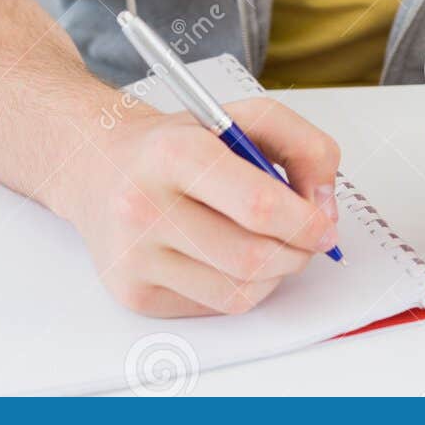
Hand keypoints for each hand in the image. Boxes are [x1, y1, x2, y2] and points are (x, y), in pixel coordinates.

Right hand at [62, 96, 340, 316]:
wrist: (99, 165)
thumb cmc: (176, 143)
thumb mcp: (239, 117)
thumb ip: (300, 144)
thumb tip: (325, 205)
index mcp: (173, 153)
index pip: (257, 204)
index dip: (305, 220)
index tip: (325, 223)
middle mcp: (145, 206)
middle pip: (252, 257)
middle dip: (297, 252)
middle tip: (308, 237)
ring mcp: (136, 257)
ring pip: (239, 292)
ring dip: (274, 273)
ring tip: (271, 243)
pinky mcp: (135, 294)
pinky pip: (215, 307)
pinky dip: (242, 287)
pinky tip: (232, 257)